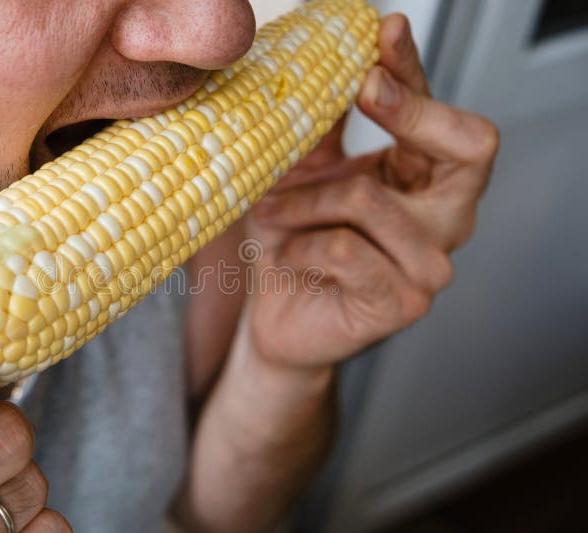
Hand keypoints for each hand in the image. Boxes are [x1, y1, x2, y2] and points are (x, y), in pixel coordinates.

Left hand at [246, 14, 499, 370]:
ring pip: (370, 199)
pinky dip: (299, 243)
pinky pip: (343, 248)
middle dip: (406, 111)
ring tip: (271, 210)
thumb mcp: (306, 170)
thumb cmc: (294, 240)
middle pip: (470, 149)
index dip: (418, 73)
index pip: (449, 119)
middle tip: (355, 87)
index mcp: (430, 181)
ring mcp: (430, 267)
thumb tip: (325, 50)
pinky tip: (285, 253)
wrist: (276, 314)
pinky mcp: (401, 303)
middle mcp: (446, 221)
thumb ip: (324, 119)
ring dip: (304, 199)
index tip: (382, 32)